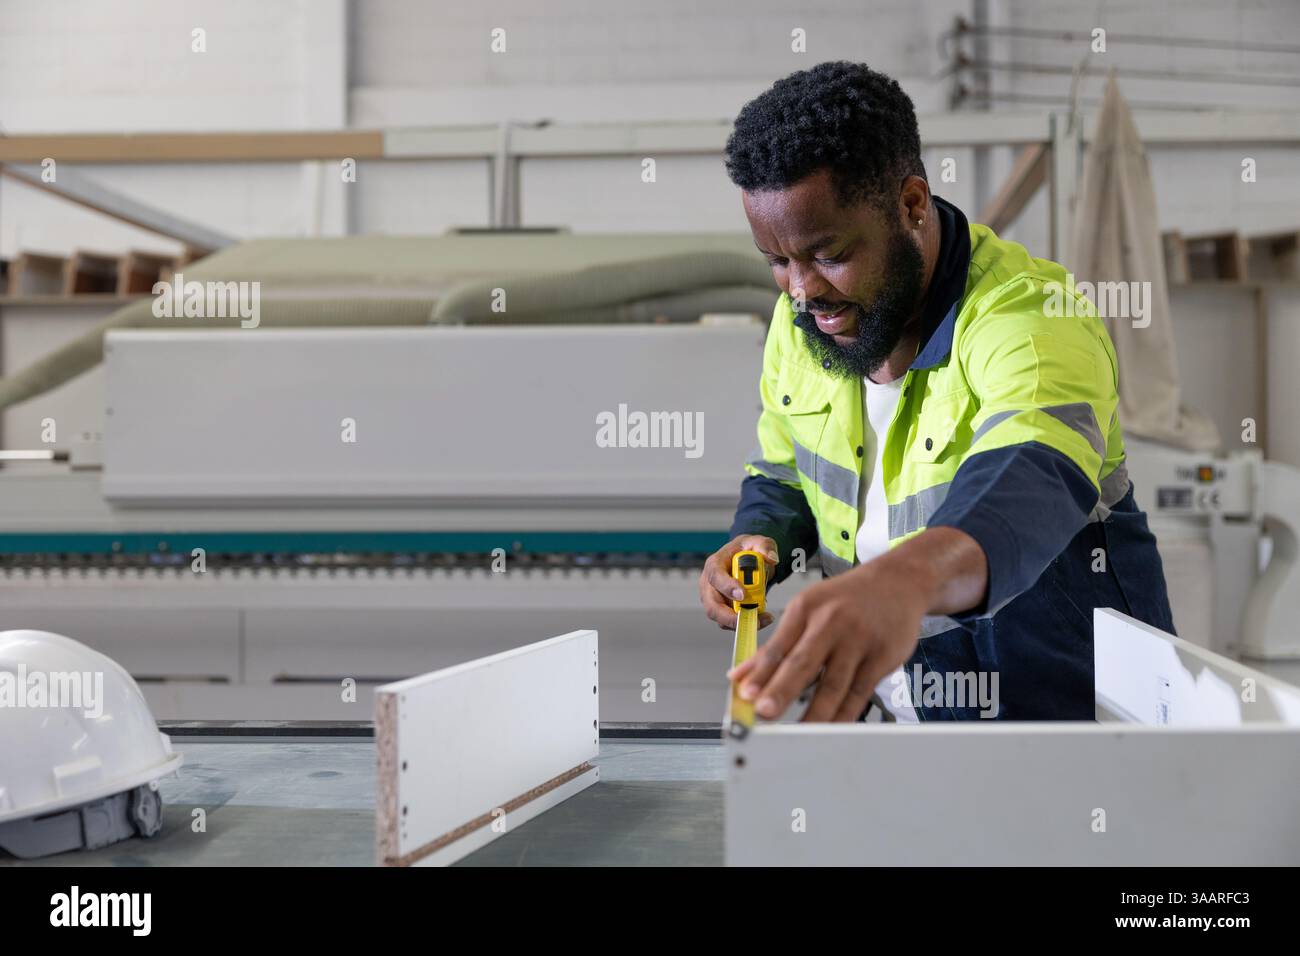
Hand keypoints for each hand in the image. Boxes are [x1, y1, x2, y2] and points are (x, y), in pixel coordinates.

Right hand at [698, 534, 778, 630]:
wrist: (744, 560)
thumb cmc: (746, 551)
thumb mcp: (757, 542)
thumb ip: (765, 546)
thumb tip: (772, 558)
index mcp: (715, 563)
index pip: (715, 576)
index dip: (727, 587)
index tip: (743, 595)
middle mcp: (709, 584)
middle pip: (712, 605)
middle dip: (730, 616)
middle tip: (752, 618)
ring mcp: (713, 599)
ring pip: (720, 618)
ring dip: (741, 622)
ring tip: (764, 618)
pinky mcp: (722, 610)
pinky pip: (730, 623)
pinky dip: (745, 623)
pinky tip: (762, 618)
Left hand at [728, 555, 931, 721]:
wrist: (898, 581)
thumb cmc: (845, 599)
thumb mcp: (807, 609)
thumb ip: (775, 645)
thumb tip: (739, 676)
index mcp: (806, 608)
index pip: (779, 645)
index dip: (761, 671)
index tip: (744, 694)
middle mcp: (832, 622)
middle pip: (804, 662)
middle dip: (782, 689)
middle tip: (765, 713)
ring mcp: (860, 640)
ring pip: (834, 683)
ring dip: (814, 712)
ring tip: (797, 735)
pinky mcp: (883, 657)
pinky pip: (859, 692)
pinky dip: (843, 714)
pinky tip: (829, 729)